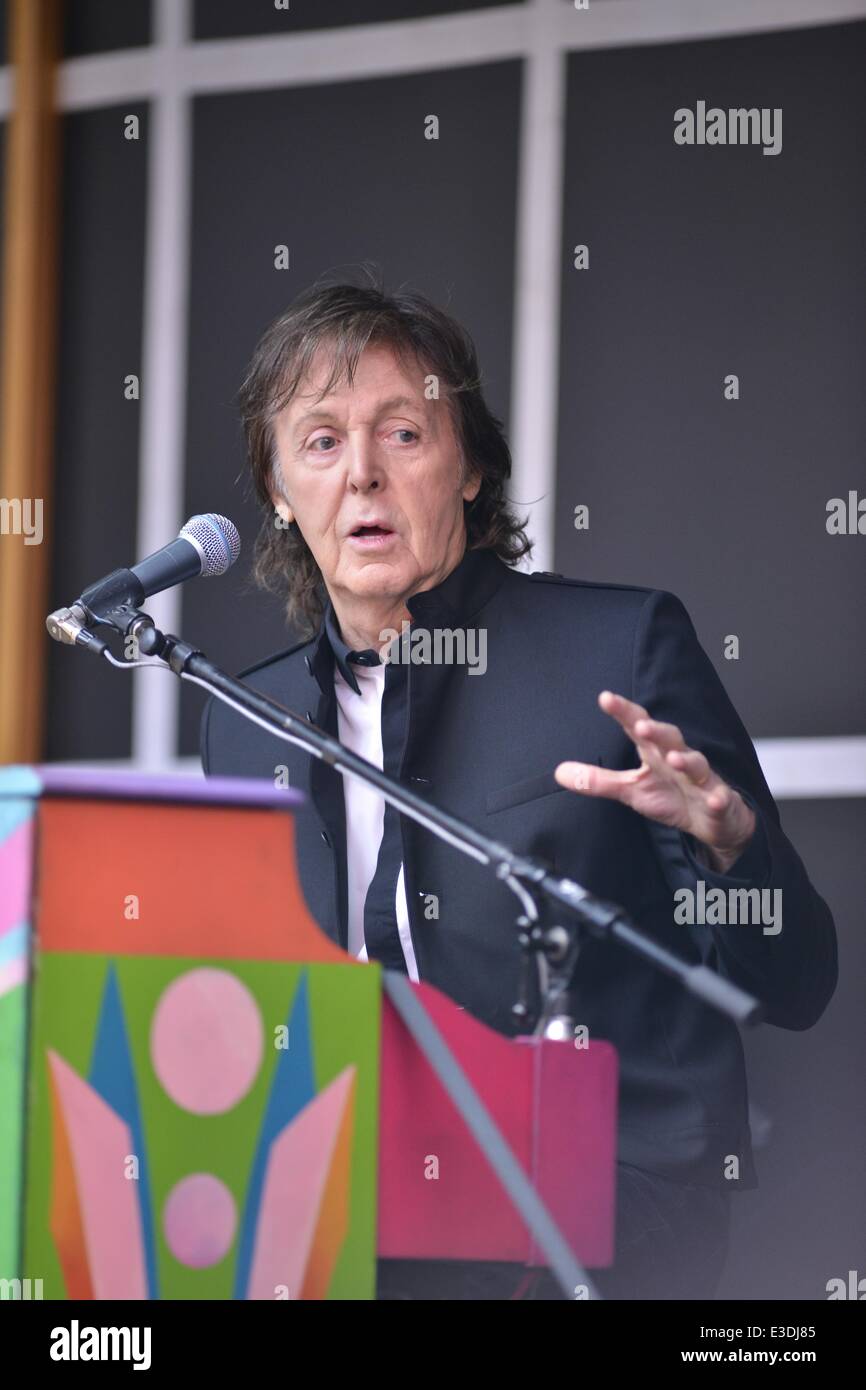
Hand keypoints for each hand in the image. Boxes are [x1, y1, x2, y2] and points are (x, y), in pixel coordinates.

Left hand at [554, 690, 756, 873]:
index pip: (638, 727)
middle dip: (657, 731)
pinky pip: (721, 799)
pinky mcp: (719, 801)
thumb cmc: (672, 796)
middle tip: (641, 726)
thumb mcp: (630, 790)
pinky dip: (719, 799)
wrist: (712, 820)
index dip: (624, 712)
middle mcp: (679, 759)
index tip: (606, 698)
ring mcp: (702, 780)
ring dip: (687, 760)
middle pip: (671, 738)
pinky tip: (716, 799)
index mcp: (656, 753)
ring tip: (673, 758)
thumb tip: (559, 772)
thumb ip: (598, 780)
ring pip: (698, 764)